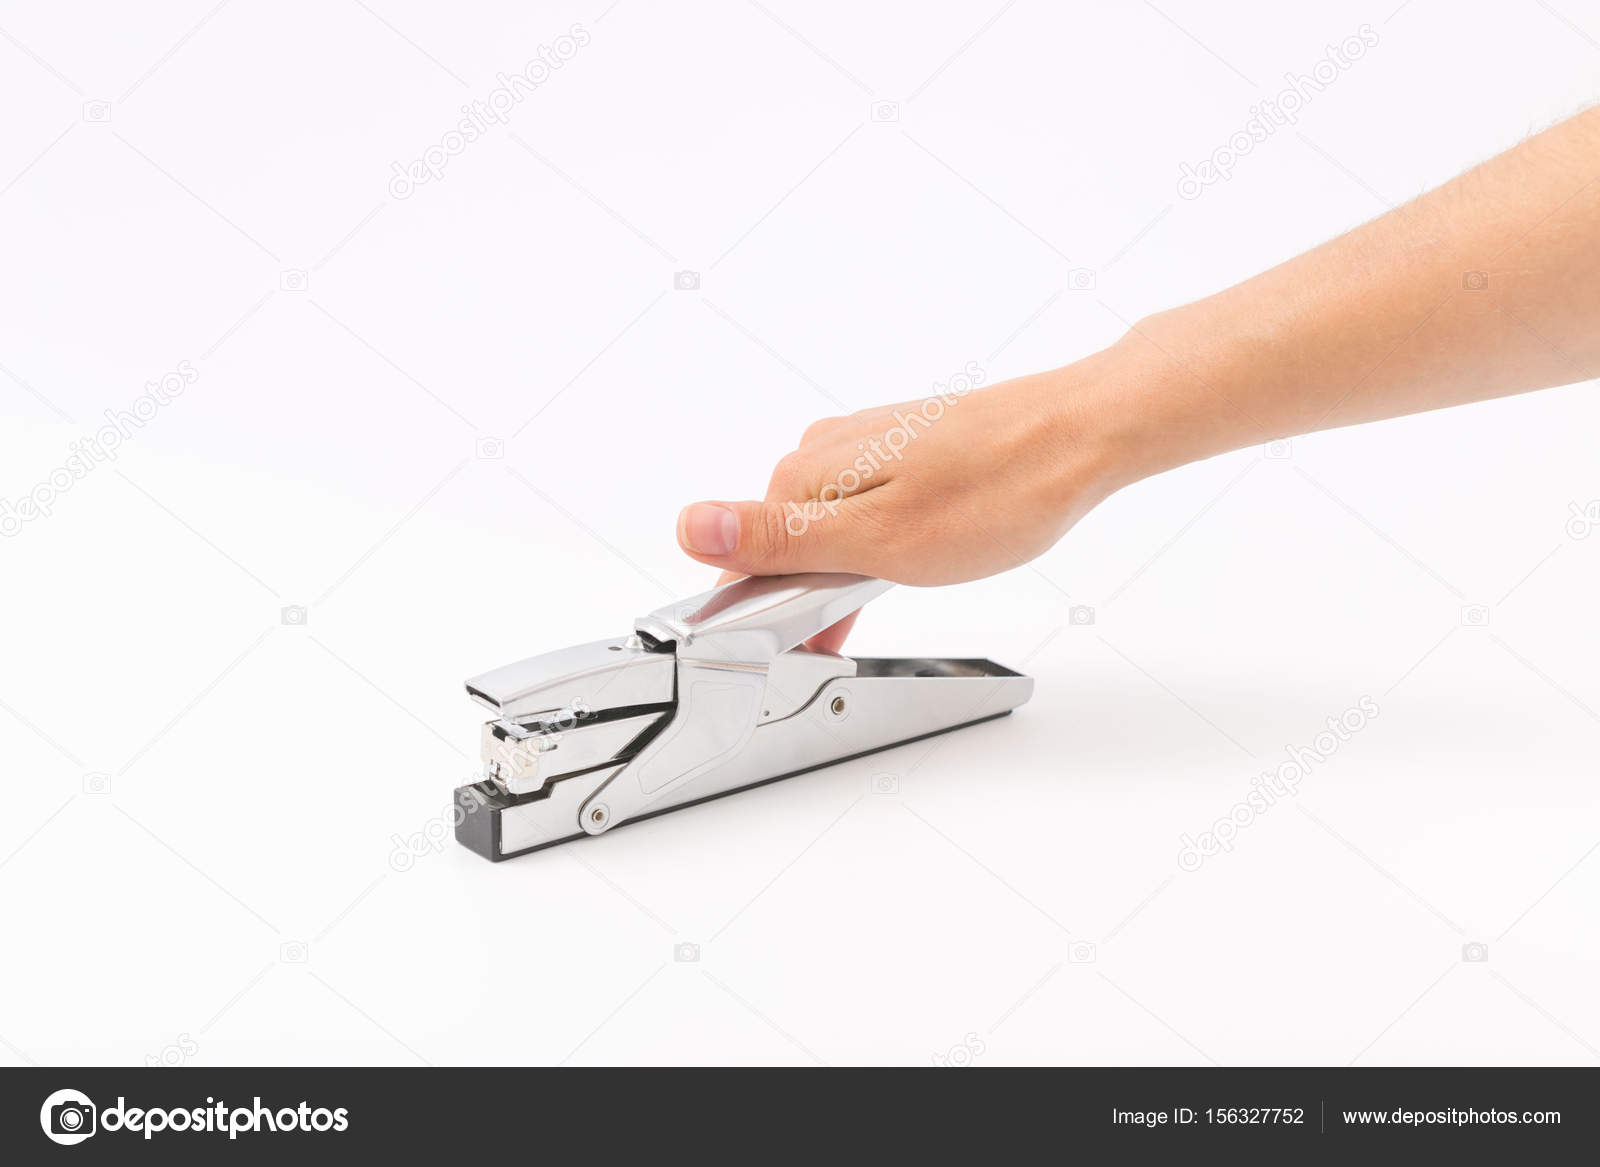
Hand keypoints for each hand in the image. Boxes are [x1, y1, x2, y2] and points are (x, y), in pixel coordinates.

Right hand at [676, 356, 1140, 647]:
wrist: (1081, 437)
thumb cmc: (996, 493)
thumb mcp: (877, 540)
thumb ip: (779, 539)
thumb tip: (690, 525)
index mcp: (804, 474)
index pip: (743, 560)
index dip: (767, 616)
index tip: (803, 648)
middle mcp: (823, 449)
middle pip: (782, 545)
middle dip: (807, 599)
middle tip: (855, 636)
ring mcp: (864, 444)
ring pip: (826, 530)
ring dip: (843, 577)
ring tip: (890, 599)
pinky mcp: (901, 448)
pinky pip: (861, 512)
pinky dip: (873, 550)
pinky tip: (904, 567)